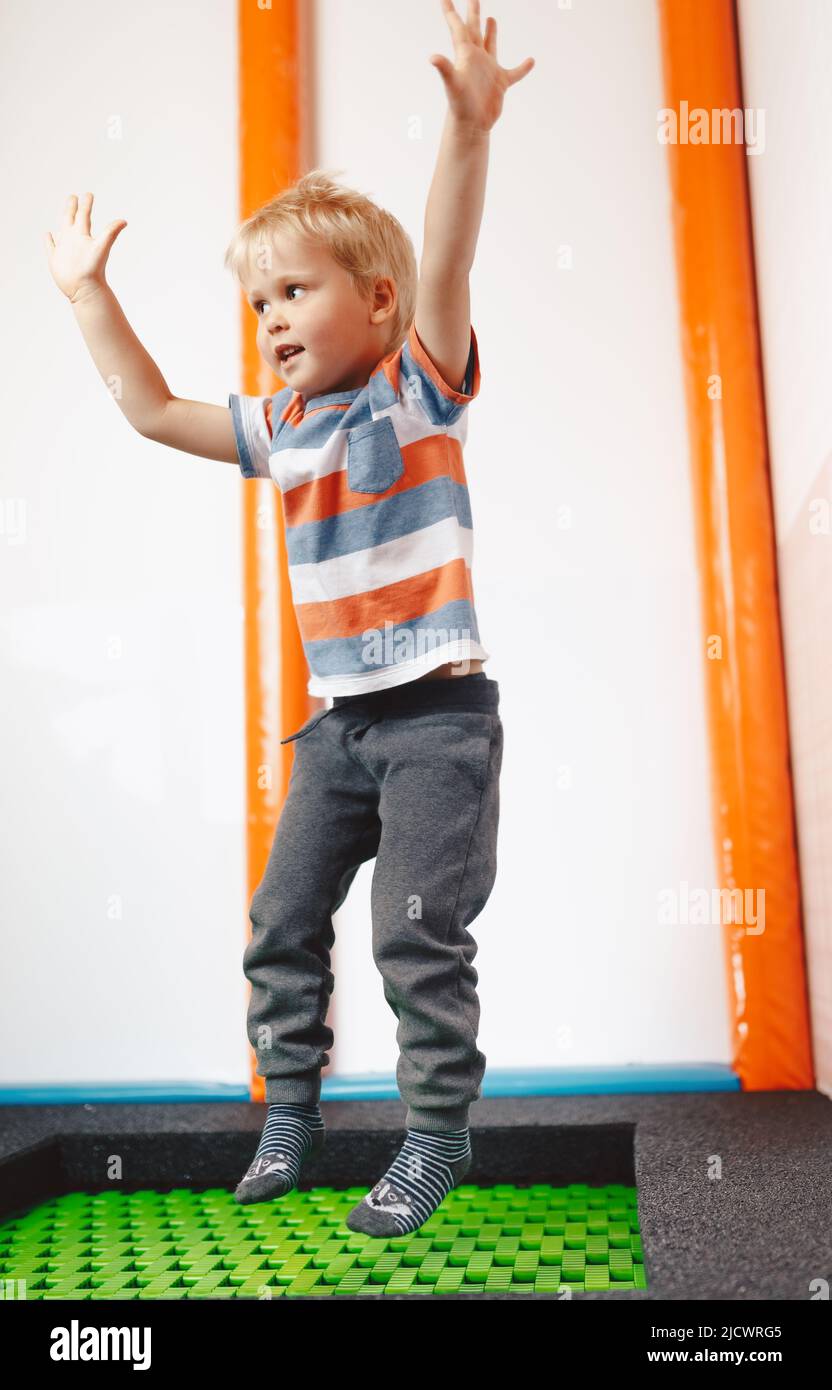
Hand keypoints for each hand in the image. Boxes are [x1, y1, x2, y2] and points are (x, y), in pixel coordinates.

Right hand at [45, 193, 126, 302]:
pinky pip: (50, 246)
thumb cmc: (94, 270)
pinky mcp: (56, 259)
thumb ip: (111, 232)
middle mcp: (73, 239)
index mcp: (82, 235)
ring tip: (64, 214)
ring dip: (63, 221)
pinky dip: (49, 240)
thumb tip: (125, 221)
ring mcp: (64, 249)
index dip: (86, 204)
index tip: (88, 194)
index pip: (84, 215)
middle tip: (73, 196)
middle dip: (72, 207)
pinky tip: (48, 234)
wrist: (85, 289)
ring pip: (62, 230)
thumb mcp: (102, 246)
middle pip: (72, 219)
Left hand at [430, 0, 533, 133]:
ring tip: (491, 18)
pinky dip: (523, 67)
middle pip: (474, 29)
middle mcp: (476, 58)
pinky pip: (515, 72)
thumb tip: (432, 57)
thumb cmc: (460, 106)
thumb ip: (444, 68)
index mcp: (465, 54)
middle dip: (473, 12)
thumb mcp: (452, 84)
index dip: (450, 11)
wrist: (471, 125)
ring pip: (490, 45)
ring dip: (491, 32)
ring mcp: (489, 69)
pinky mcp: (501, 83)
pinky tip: (531, 60)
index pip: (457, 27)